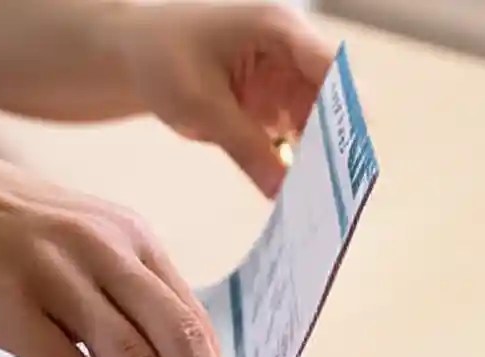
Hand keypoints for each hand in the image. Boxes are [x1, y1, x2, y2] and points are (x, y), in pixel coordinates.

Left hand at [116, 2, 335, 195]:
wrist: (131, 55)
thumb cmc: (160, 59)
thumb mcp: (200, 106)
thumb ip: (246, 148)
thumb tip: (283, 192)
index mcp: (277, 28)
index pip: (331, 67)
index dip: (347, 110)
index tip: (353, 156)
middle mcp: (292, 49)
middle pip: (334, 97)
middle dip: (337, 140)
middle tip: (336, 190)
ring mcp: (286, 76)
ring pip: (321, 120)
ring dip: (320, 156)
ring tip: (318, 200)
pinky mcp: (276, 100)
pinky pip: (299, 133)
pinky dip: (299, 160)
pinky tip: (298, 193)